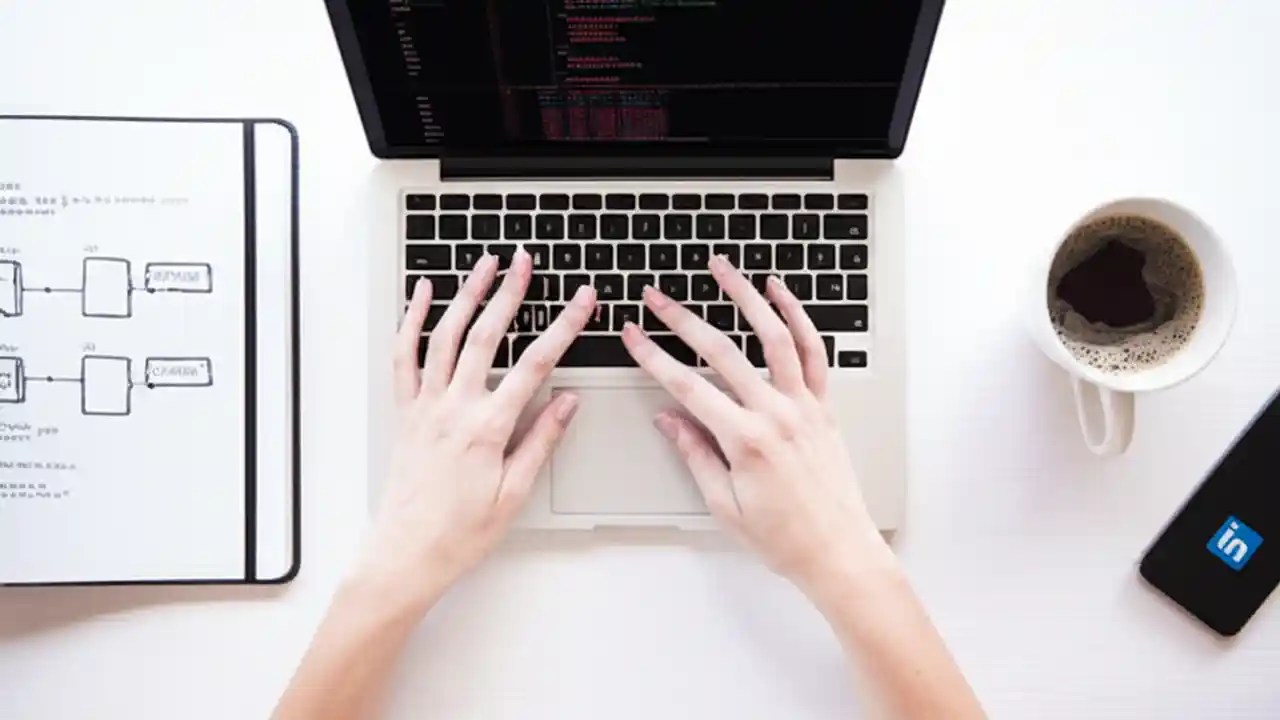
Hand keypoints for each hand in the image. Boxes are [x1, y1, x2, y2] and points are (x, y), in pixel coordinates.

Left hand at [357, 249, 595, 610]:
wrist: (405, 555)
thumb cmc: (459, 534)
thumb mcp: (514, 494)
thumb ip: (541, 442)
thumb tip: (567, 403)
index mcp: (487, 428)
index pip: (534, 364)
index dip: (563, 326)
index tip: (582, 300)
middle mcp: (453, 408)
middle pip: (486, 336)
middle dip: (510, 293)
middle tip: (526, 262)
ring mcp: (424, 406)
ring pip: (444, 336)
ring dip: (465, 295)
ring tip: (484, 264)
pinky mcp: (405, 412)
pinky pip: (404, 357)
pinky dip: (411, 321)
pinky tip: (420, 296)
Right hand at [622, 256, 892, 593]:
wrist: (838, 551)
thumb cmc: (784, 538)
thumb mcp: (724, 505)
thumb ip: (695, 454)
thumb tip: (668, 419)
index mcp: (746, 441)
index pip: (687, 386)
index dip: (654, 357)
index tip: (633, 335)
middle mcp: (777, 414)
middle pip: (722, 352)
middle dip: (682, 319)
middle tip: (656, 297)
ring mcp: (804, 405)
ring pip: (773, 336)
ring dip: (745, 297)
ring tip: (722, 269)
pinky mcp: (824, 406)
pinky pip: (812, 351)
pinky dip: (796, 317)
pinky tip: (779, 293)